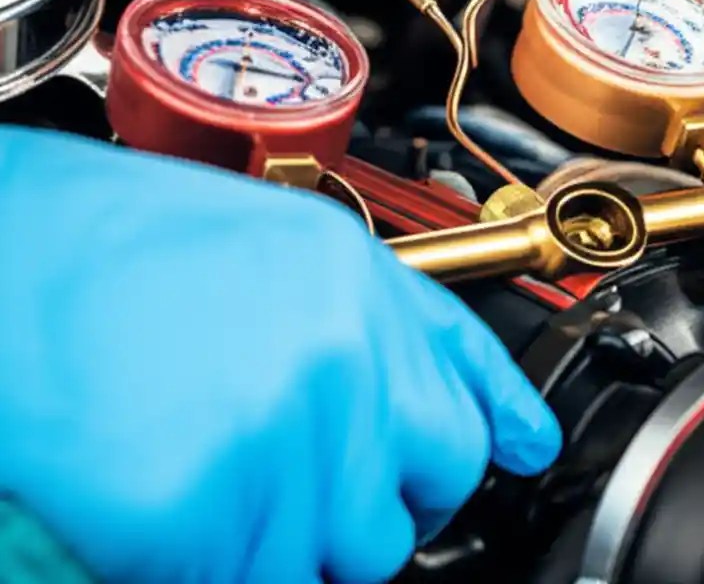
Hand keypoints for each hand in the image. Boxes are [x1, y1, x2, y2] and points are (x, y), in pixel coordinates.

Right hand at [0, 127, 560, 582]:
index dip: (489, 428)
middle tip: (313, 481)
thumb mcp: (264, 242)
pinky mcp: (211, 523)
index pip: (475, 390)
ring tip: (221, 481)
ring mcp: (288, 449)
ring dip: (301, 542)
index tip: (518, 447)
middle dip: (385, 495)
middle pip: (433, 483)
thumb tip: (431, 389)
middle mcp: (346, 368)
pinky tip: (180, 517)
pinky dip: (227, 565)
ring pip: (352, 554)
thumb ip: (361, 316)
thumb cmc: (94, 243)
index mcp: (359, 290)